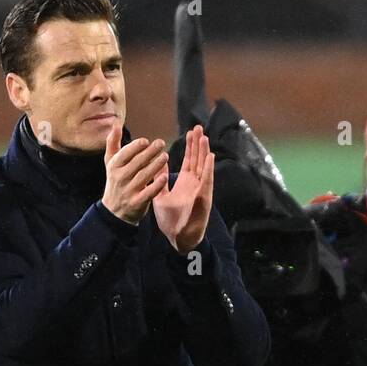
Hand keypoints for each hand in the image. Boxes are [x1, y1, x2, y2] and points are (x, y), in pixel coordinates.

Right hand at [101, 124, 168, 224]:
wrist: (114, 211)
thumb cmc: (115, 181)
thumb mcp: (111, 162)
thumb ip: (113, 143)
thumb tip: (116, 124)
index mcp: (114, 166)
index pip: (125, 154)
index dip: (136, 147)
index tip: (146, 141)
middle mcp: (120, 178)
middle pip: (136, 163)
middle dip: (149, 153)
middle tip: (161, 143)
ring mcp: (128, 191)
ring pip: (143, 176)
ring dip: (155, 165)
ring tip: (165, 156)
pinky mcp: (137, 203)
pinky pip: (148, 193)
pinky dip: (156, 185)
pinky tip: (165, 176)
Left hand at [153, 124, 214, 252]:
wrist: (178, 238)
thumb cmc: (171, 221)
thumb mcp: (160, 197)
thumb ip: (160, 181)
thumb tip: (157, 165)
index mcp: (185, 183)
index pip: (189, 160)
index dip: (190, 147)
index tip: (190, 132)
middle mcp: (195, 184)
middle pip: (198, 160)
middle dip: (198, 144)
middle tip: (198, 127)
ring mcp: (200, 190)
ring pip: (203, 167)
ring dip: (204, 152)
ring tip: (204, 137)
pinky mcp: (203, 198)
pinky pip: (206, 180)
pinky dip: (208, 168)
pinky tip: (209, 156)